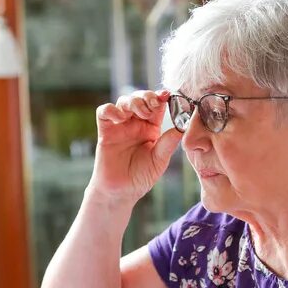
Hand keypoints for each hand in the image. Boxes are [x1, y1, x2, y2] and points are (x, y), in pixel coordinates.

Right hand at [90, 89, 183, 204]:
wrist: (121, 191)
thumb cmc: (141, 177)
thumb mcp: (159, 160)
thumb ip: (169, 142)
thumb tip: (184, 125)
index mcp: (152, 128)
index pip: (157, 106)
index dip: (162, 98)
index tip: (168, 95)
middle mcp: (136, 124)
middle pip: (140, 98)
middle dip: (147, 97)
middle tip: (153, 104)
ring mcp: (120, 126)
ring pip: (123, 101)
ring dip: (133, 102)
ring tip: (140, 113)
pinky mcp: (105, 131)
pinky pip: (104, 112)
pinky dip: (111, 110)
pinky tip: (120, 118)